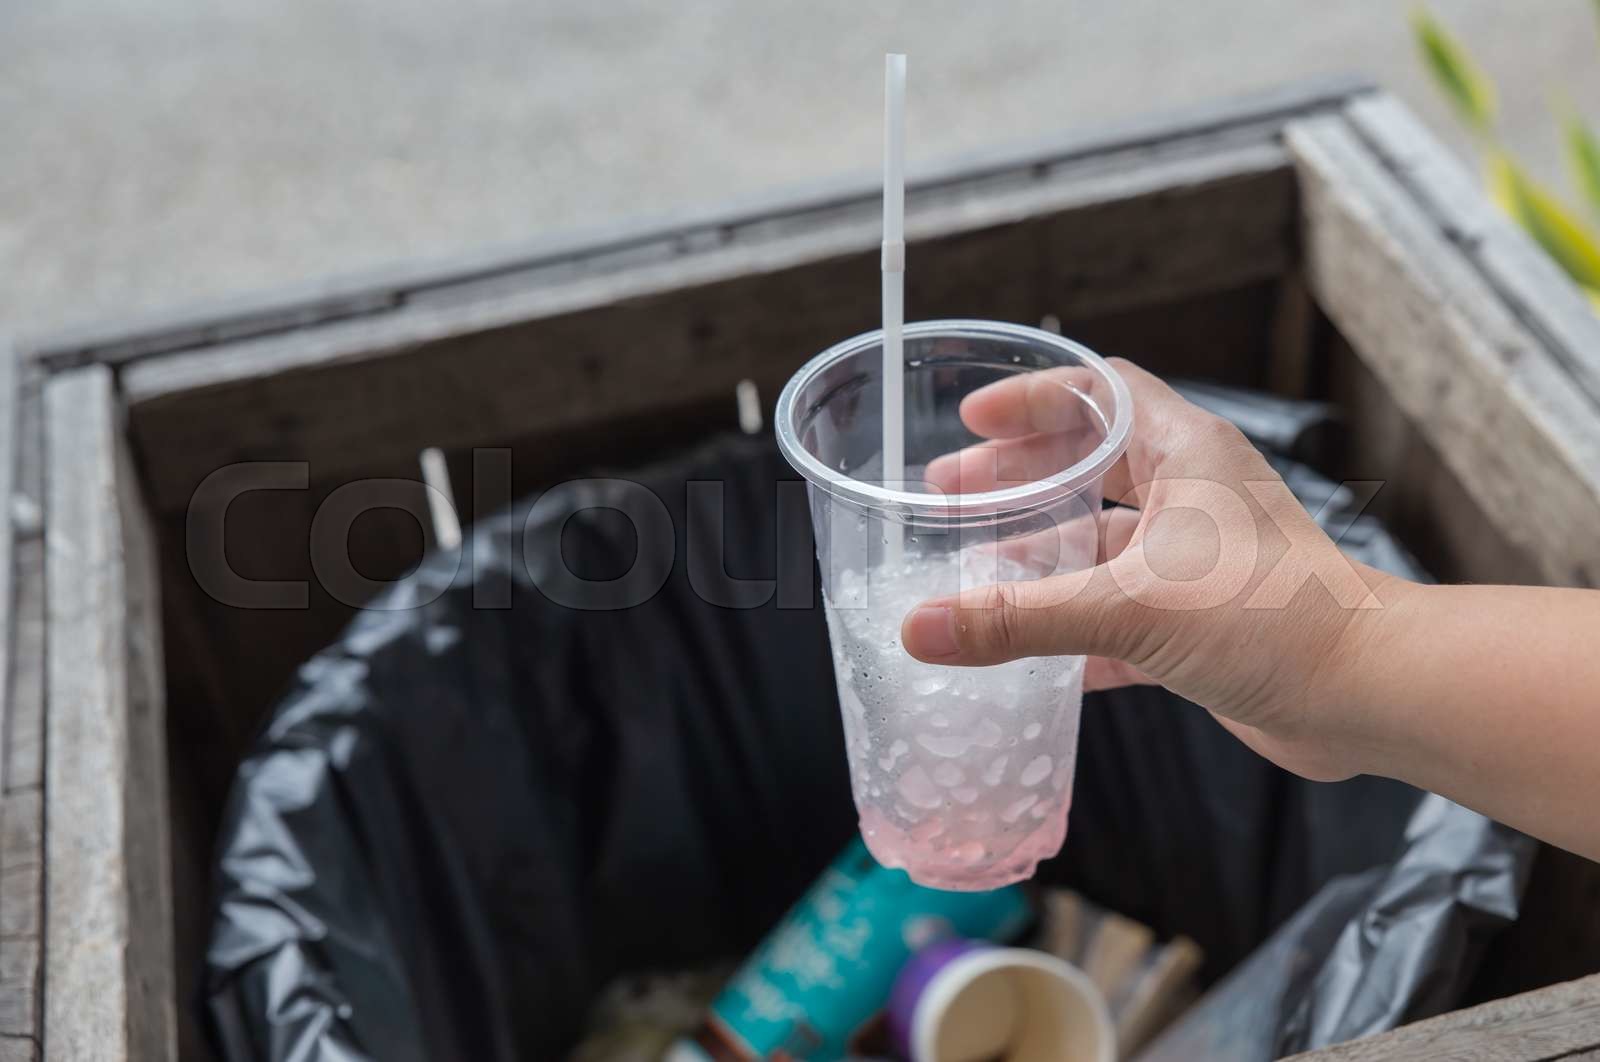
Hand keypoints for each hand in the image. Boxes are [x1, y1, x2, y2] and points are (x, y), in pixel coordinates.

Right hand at [900, 359, 1399, 782]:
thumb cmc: (1275, 619)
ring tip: (976, 566)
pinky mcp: (1205, 620)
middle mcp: (1195, 495)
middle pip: (1091, 464)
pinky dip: (1074, 624)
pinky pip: (1122, 608)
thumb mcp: (1129, 607)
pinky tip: (1029, 651)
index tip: (971, 418)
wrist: (1371, 693)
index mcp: (1186, 454)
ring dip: (1042, 551)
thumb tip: (921, 628)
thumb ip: (1020, 619)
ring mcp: (1201, 559)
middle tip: (952, 492)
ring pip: (1104, 540)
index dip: (1033, 397)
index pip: (1099, 392)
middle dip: (1020, 476)